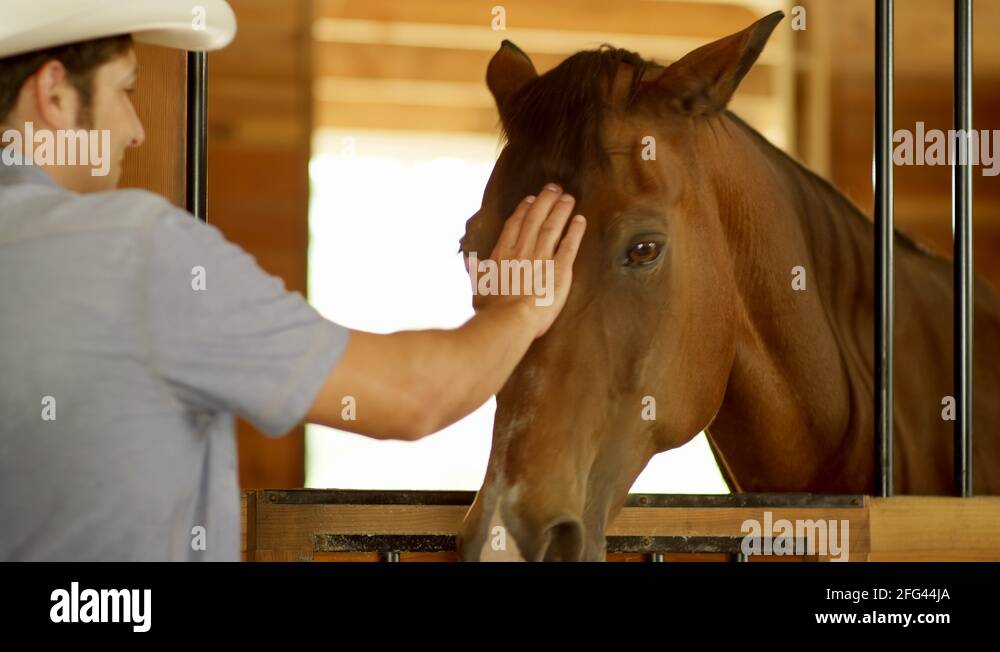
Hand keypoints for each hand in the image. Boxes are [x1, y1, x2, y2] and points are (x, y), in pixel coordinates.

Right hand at [472, 183, 586, 337]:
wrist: (510, 319)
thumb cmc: (492, 309)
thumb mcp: (478, 288)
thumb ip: (475, 271)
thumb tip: (467, 261)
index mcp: (502, 254)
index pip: (514, 225)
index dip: (524, 210)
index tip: (530, 199)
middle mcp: (523, 250)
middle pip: (535, 219)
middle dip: (545, 201)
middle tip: (554, 188)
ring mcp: (542, 258)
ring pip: (553, 227)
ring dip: (561, 210)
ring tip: (568, 198)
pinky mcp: (560, 269)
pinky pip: (569, 245)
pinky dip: (575, 232)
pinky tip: (580, 220)